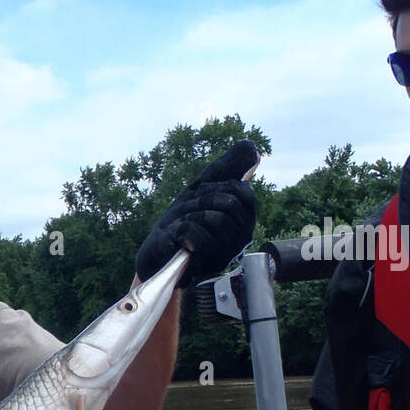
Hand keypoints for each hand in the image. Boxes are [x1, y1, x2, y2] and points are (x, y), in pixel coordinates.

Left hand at [135, 139, 258, 287]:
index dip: (220, 186)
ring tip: (183, 224)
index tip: (202, 191)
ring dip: (190, 215)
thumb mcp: (202, 190)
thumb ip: (225, 170)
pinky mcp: (209, 262)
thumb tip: (250, 147)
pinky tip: (178, 236)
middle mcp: (241, 237)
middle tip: (188, 208)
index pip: (245, 193)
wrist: (159, 250)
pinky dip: (181, 229)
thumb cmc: (183, 219)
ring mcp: (228, 251)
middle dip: (202, 199)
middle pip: (230, 204)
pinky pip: (197, 233)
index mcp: (244, 219)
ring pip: (215, 218)